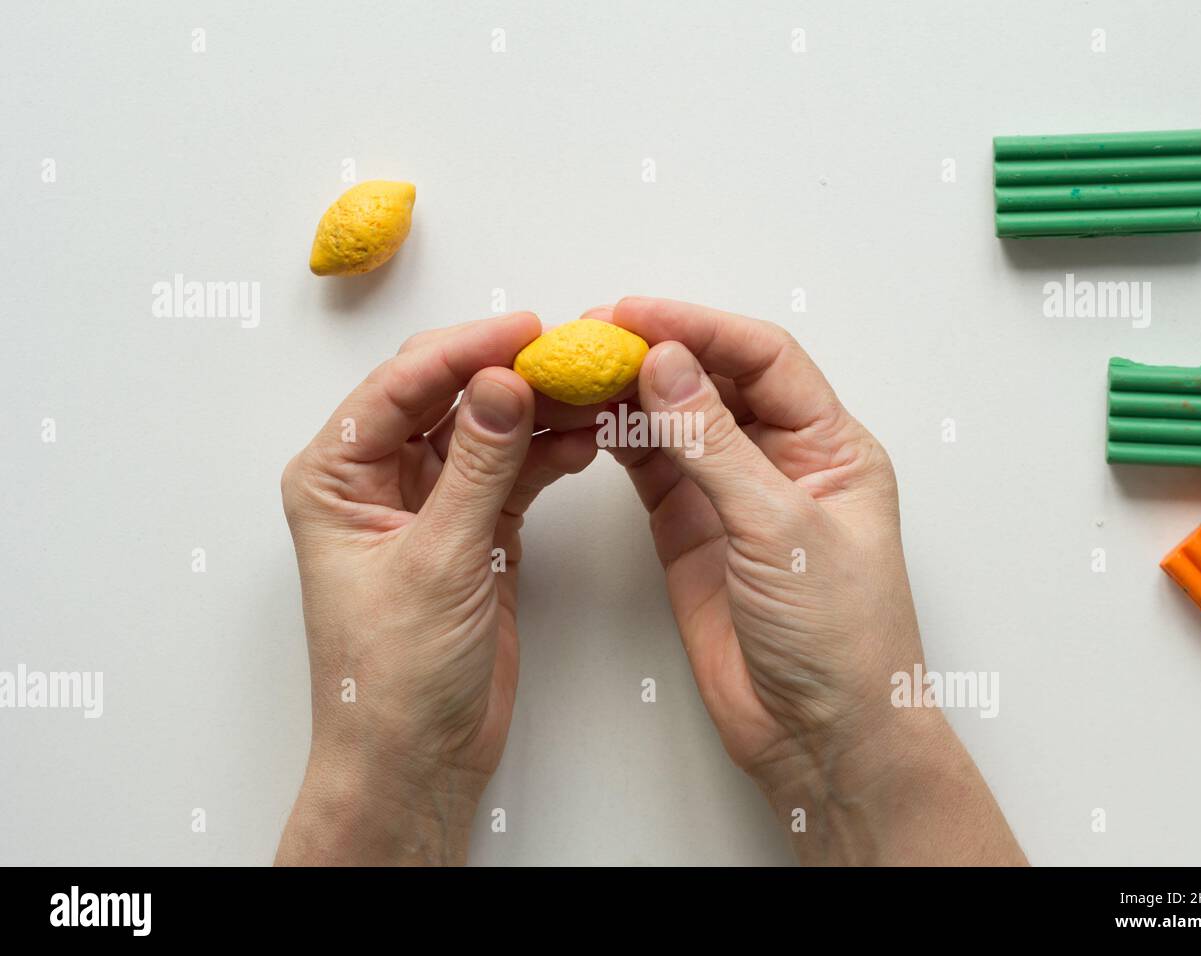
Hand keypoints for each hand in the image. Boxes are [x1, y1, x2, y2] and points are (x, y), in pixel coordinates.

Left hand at [274, 313, 595, 864]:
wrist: (415, 757)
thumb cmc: (391, 674)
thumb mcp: (437, 560)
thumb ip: (476, 466)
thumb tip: (503, 381)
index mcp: (337, 477)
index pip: (400, 387)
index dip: (464, 350)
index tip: (526, 329)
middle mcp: (379, 481)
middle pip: (445, 398)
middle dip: (504, 372)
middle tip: (568, 354)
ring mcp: (432, 504)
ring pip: (486, 432)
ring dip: (536, 410)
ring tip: (590, 391)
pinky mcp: (476, 531)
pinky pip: (513, 472)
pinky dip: (548, 453)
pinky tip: (584, 437)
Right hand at [603, 297, 1024, 864]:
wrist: (822, 737)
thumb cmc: (841, 640)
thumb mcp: (781, 529)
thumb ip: (716, 445)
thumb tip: (665, 365)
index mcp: (831, 447)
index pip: (764, 359)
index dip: (700, 327)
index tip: (635, 316)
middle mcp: (783, 462)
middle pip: (715, 381)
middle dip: (658, 353)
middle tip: (592, 339)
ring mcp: (733, 497)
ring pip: (678, 421)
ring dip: (632, 393)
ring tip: (579, 372)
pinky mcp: (692, 533)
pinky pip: (653, 469)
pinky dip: (620, 441)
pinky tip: (590, 420)